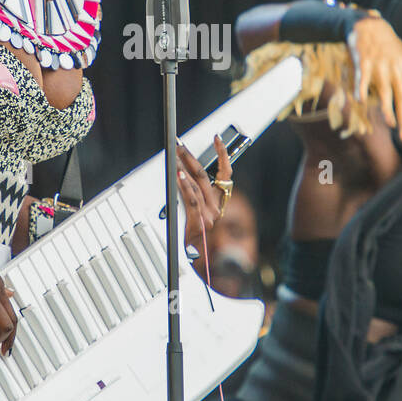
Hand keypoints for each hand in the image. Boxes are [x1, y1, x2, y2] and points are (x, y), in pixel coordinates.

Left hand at [177, 136, 231, 263]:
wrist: (198, 262)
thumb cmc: (196, 238)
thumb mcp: (198, 213)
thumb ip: (195, 195)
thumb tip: (183, 172)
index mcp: (220, 202)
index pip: (226, 173)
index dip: (223, 154)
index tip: (217, 139)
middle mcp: (217, 207)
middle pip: (206, 175)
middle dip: (191, 157)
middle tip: (180, 144)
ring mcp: (210, 215)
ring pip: (197, 185)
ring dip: (184, 167)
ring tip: (175, 155)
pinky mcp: (200, 222)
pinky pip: (192, 199)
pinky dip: (185, 185)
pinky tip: (179, 175)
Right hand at [349, 16, 401, 143]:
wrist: (371, 27)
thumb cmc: (394, 49)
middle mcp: (397, 71)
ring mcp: (380, 67)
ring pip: (386, 90)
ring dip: (388, 107)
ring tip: (391, 124)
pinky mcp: (364, 62)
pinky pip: (363, 77)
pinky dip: (361, 88)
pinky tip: (361, 101)